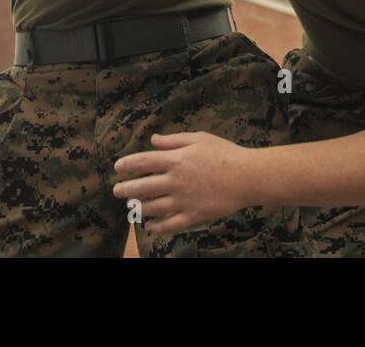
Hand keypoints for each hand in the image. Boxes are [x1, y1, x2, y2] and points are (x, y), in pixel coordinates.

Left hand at [112, 131, 253, 234]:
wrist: (247, 177)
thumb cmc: (225, 153)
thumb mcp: (200, 138)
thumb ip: (174, 140)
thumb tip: (154, 140)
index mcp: (176, 160)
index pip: (143, 161)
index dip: (127, 164)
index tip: (118, 168)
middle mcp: (175, 181)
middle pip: (142, 187)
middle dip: (125, 189)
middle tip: (117, 191)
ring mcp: (183, 200)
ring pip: (152, 207)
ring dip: (138, 208)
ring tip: (131, 207)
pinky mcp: (193, 215)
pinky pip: (170, 224)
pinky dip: (157, 227)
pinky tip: (150, 226)